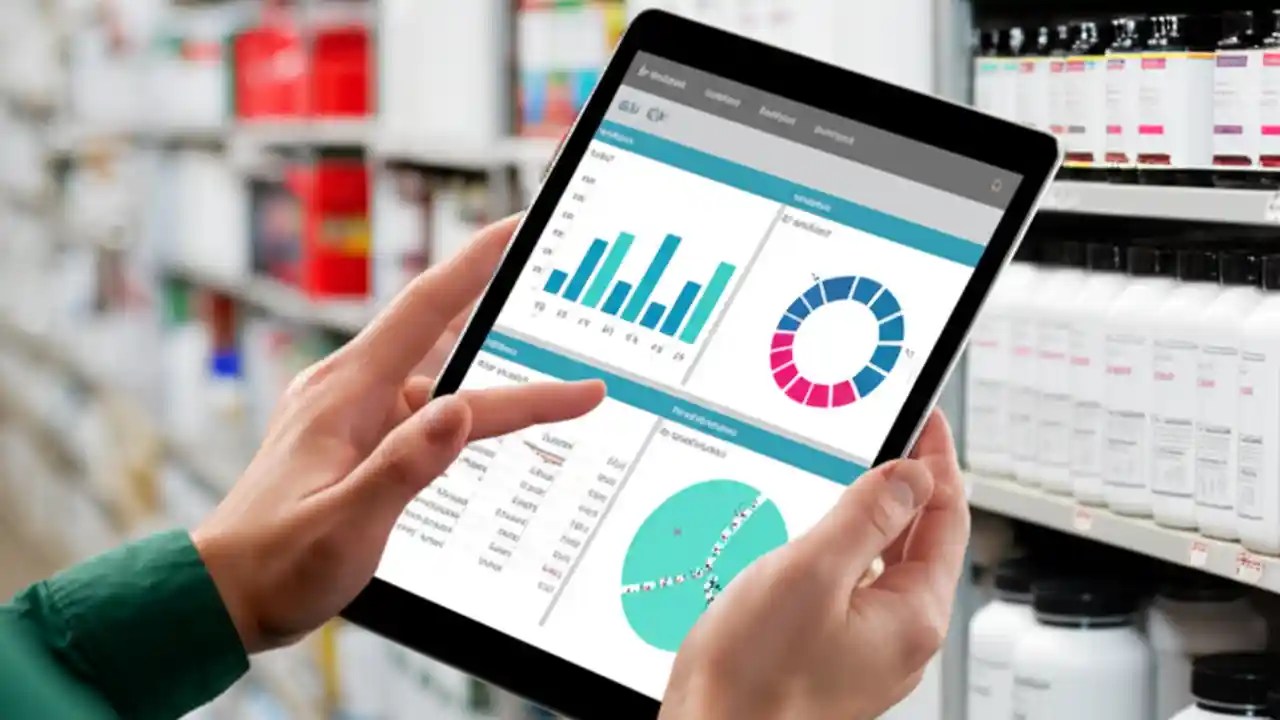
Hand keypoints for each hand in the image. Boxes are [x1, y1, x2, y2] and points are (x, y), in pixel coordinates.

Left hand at [192, 216, 605, 652]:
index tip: (523, 230)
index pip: (424, 310)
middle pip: (444, 340)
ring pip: (441, 387)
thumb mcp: (344, 525)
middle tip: (554, 289)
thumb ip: (403, 467)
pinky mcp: (357, 443)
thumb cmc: (275, 565)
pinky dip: (466, 420)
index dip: (477, 263)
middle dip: (504, 314)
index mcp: (344, 394)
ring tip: (563, 392)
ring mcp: (352, 417)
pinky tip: (490, 431)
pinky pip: (425, 416)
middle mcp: (348, 391)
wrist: (223, 599)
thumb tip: (459, 410)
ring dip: (495, 389)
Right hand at [660, 411, 968, 719]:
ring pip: (881, 564)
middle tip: (887, 431)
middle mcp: (899, 638)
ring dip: (866, 517)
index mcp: (912, 617)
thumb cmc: (750, 678)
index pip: (947, 517)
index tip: (924, 417)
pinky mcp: (830, 655)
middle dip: (904, 483)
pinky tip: (808, 537)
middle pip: (919, 540)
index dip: (937, 459)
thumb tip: (911, 474)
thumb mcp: (810, 574)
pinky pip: (849, 589)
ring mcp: (866, 651)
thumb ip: (866, 517)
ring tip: (845, 473)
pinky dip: (839, 552)